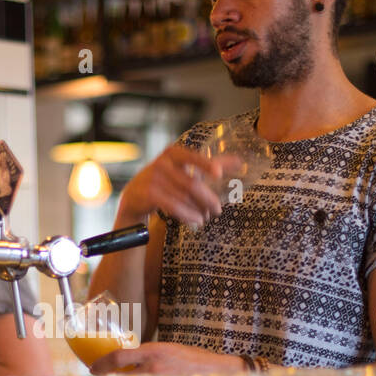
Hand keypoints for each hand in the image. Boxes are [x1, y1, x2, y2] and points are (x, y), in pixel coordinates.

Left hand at [89, 342, 246, 375]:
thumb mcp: (166, 349)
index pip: (119, 358)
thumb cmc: (191, 357)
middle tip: (95, 373)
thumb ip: (147, 354)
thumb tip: (129, 359)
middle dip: (105, 374)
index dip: (102, 364)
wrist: (214, 371)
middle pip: (120, 374)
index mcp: (153, 352)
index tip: (92, 367)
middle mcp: (153, 368)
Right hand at [118, 142, 243, 226]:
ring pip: (183, 197)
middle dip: (207, 199)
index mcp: (173, 153)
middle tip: (217, 210)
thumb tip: (240, 162)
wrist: (134, 197)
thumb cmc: (166, 182)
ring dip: (198, 210)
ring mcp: (152, 178)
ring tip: (205, 217)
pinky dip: (187, 215)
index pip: (192, 157)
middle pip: (192, 183)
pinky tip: (195, 221)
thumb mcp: (185, 170)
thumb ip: (210, 165)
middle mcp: (162, 163)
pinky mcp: (147, 194)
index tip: (219, 174)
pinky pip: (172, 206)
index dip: (206, 164)